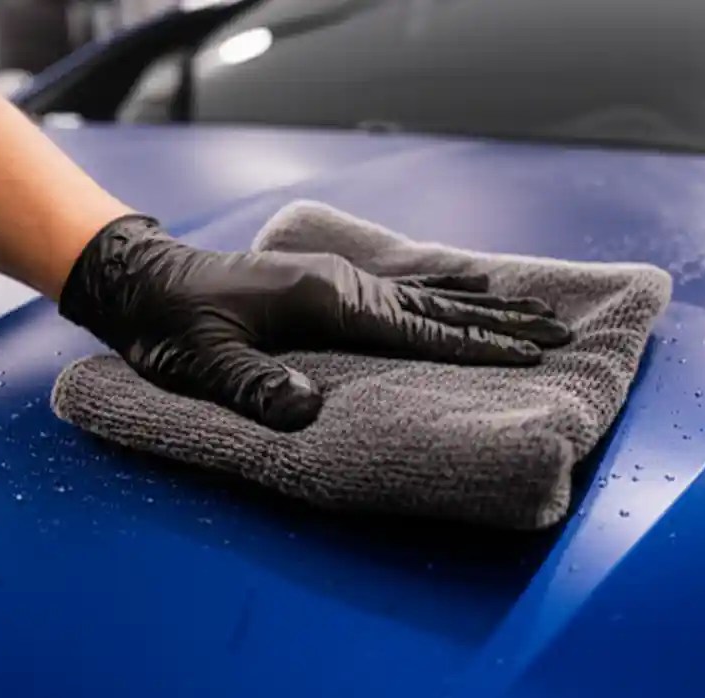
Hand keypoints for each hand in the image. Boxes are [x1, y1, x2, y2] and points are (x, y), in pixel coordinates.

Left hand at [59, 215, 570, 430]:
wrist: (144, 282)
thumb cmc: (173, 328)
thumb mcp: (202, 364)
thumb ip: (251, 386)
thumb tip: (307, 411)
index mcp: (325, 300)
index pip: (417, 331)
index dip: (475, 346)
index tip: (531, 355)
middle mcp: (343, 283)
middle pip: (440, 309)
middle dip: (502, 324)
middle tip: (560, 331)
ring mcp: (339, 279)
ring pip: (429, 296)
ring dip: (484, 308)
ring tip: (534, 311)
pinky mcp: (330, 283)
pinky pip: (404, 289)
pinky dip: (446, 292)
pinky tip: (471, 290)